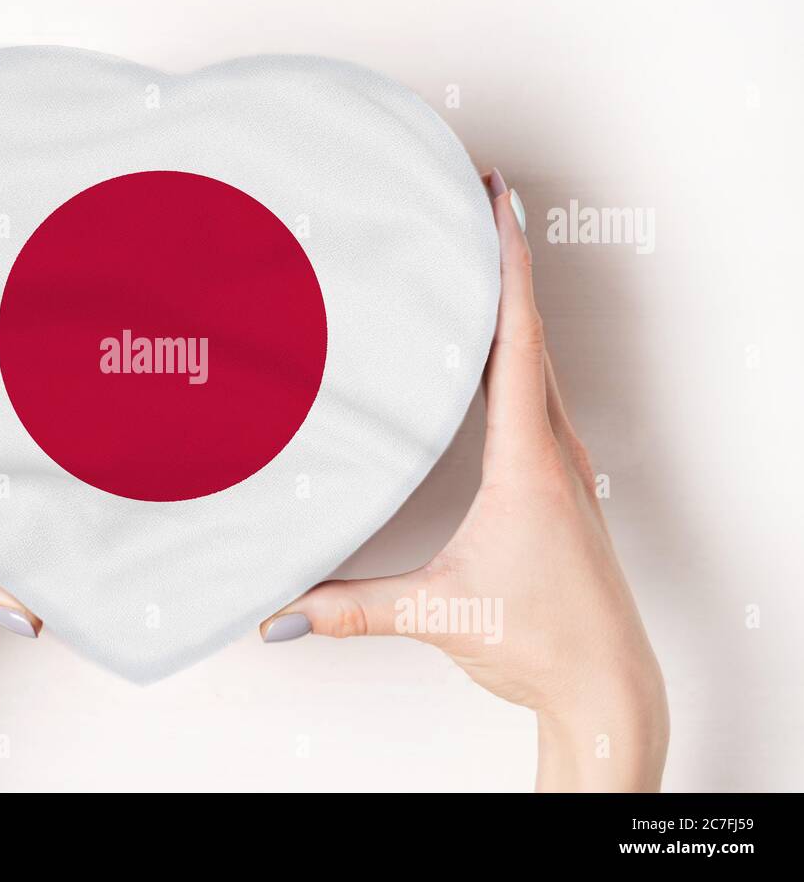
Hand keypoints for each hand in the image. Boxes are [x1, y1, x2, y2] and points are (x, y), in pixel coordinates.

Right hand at [260, 169, 667, 791]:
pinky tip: (489, 349)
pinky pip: (539, 393)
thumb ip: (350, 608)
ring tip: (480, 255)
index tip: (495, 206)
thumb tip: (281, 609)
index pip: (515, 343)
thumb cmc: (544, 641)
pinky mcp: (560, 481)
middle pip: (531, 332)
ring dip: (513, 303)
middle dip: (506, 260)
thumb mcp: (439, 613)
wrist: (607, 684)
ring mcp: (564, 464)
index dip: (505, 269)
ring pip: (539, 361)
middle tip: (476, 203)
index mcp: (528, 463)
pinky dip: (515, 352)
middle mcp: (554, 450)